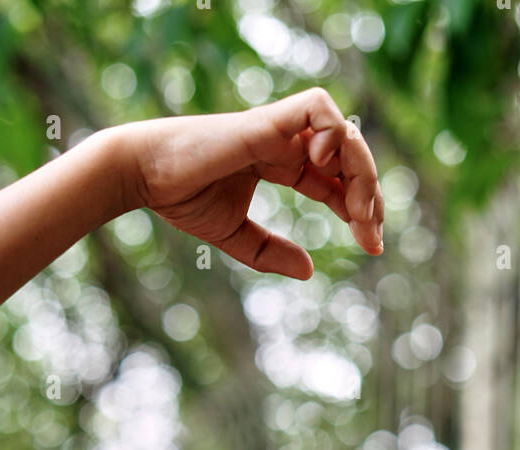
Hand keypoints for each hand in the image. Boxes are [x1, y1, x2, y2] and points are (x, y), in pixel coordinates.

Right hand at [123, 89, 383, 278]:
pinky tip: (323, 170)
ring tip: (358, 212)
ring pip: (344, 131)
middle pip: (351, 157)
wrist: (146, 177)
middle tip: (373, 236)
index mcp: (283, 163)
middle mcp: (287, 142)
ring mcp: (279, 128)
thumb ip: (271, 253)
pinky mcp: (266, 121)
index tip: (373, 246)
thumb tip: (310, 272)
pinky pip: (318, 108)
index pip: (339, 180)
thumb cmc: (183, 200)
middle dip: (371, 195)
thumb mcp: (236, 238)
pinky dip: (333, 135)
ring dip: (361, 170)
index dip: (362, 210)